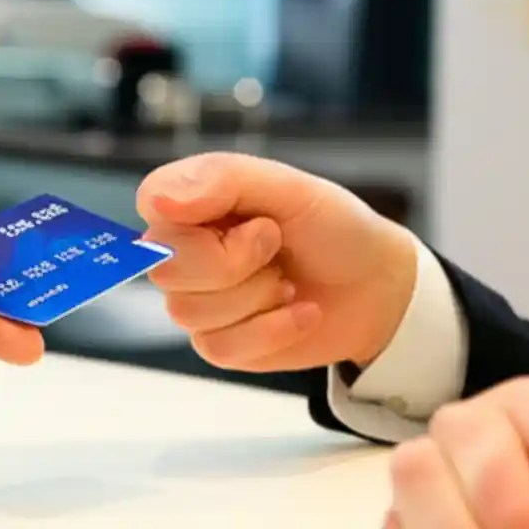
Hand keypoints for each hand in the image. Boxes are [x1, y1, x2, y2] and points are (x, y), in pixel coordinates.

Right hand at [137, 152, 416, 370]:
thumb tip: (157, 200)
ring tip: (286, 281)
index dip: (193, 220)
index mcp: (195, 202)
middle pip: (165, 269)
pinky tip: (297, 312)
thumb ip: (221, 180)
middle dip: (235, 263)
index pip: (150, 204)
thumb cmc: (334, 228)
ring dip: (257, 297)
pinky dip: (271, 330)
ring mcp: (199, 299)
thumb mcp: (289, 187)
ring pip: (189, 313)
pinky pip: (219, 348)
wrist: (377, 286)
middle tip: (275, 246)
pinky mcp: (219, 343)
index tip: (250, 219)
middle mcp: (187, 249)